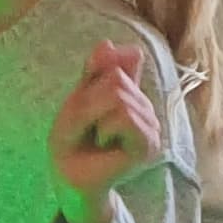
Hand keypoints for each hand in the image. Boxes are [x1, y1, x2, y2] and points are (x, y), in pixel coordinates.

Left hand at [49, 39, 162, 205]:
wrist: (70, 179)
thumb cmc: (71, 143)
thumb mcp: (76, 100)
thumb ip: (94, 72)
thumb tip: (109, 42)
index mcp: (129, 93)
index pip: (117, 62)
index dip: (92, 80)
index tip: (83, 106)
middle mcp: (145, 106)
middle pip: (117, 79)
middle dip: (90, 102)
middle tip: (87, 128)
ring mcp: (151, 124)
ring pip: (120, 96)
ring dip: (95, 118)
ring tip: (97, 137)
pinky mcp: (150, 143)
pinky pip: (126, 116)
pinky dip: (106, 128)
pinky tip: (106, 144)